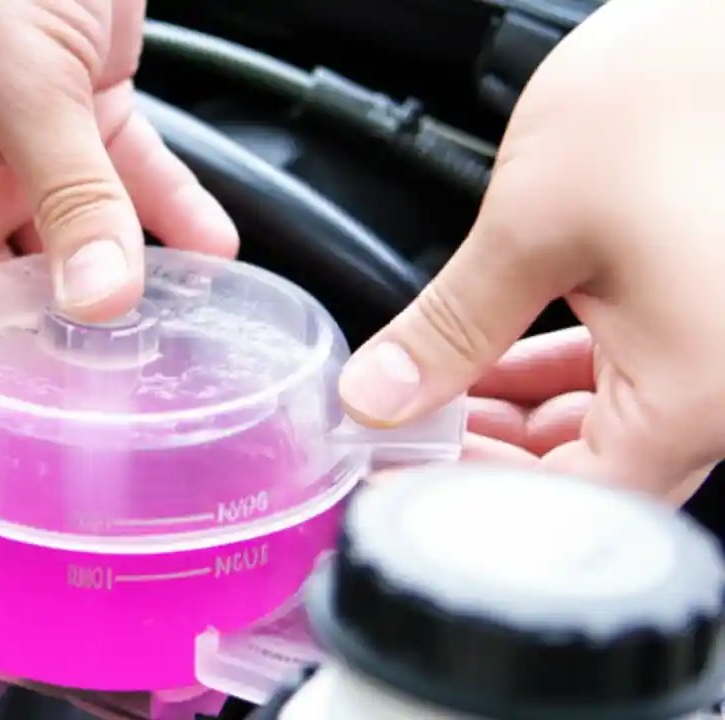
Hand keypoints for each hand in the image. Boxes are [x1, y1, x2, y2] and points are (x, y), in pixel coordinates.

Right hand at [0, 0, 238, 530]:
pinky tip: (206, 258)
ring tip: (147, 378)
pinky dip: (164, 224)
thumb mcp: (15, 81)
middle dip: (19, 398)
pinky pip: (123, 192)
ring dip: (105, 315)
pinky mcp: (77, 121)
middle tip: (62, 468)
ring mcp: (13, 162)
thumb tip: (107, 297)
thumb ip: (67, 194)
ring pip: (59, 268)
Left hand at [337, 0, 724, 503]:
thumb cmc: (676, 98)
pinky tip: (488, 356)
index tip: (403, 475)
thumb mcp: (533, 227)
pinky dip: (552, 376)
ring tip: (429, 392)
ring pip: (604, 427)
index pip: (574, 507)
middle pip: (590, 476)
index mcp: (699, 394)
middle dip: (486, 459)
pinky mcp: (706, 314)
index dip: (475, 502)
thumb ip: (448, 329)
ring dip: (511, 417)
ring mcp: (717, 354)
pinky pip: (627, 376)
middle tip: (404, 432)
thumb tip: (379, 396)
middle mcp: (722, 390)